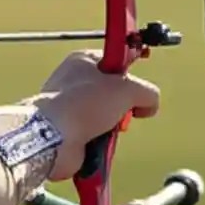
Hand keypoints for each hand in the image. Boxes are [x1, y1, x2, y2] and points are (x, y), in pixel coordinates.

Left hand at [22, 50, 160, 180]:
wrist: (54, 137)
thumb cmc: (81, 104)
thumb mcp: (128, 89)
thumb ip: (147, 92)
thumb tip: (150, 104)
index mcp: (84, 61)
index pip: (115, 59)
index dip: (130, 70)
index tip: (139, 80)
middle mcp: (76, 83)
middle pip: (115, 93)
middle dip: (124, 106)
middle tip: (123, 110)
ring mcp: (72, 109)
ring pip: (108, 119)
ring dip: (113, 128)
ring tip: (106, 129)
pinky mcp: (71, 134)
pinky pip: (98, 139)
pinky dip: (102, 145)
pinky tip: (97, 144)